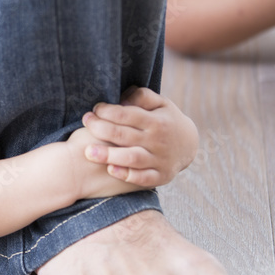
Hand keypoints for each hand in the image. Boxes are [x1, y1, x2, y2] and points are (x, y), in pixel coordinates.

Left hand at [80, 87, 197, 186]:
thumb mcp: (160, 102)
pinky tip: (110, 169)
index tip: (95, 109)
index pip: (127, 114)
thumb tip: (121, 99)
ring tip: (89, 151)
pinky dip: (126, 175)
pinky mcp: (160, 176)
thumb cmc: (165, 119)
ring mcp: (159, 160)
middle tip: (85, 122)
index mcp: (157, 121)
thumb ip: (141, 97)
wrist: (189, 145)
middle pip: (124, 135)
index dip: (107, 111)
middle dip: (100, 129)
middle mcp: (158, 141)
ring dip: (108, 155)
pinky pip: (142, 178)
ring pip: (131, 158)